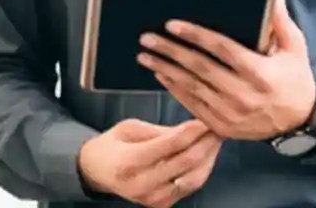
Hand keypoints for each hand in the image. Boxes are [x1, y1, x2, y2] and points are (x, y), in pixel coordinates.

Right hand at [77, 118, 221, 207]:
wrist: (96, 173)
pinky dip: (202, 169)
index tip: (207, 118)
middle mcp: (143, 184)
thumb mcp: (130, 128)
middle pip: (186, 162)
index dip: (194, 130)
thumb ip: (160, 131)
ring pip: (194, 178)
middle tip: (219, 126)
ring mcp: (154, 199)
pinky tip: (207, 154)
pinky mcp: (162, 205)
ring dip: (210, 157)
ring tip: (216, 139)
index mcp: (131, 161)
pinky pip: (190, 186)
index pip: (172, 144)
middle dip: (206, 142)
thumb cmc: (113, 145)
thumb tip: (192, 128)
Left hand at [138, 0, 315, 141]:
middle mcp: (243, 94)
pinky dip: (174, 89)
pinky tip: (161, 74)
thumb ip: (281, 22)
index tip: (172, 24)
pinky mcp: (222, 126)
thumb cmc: (295, 80)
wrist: (300, 123)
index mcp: (260, 72)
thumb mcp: (295, 49)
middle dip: (170, 51)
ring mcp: (230, 113)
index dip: (196, 35)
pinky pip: (192, 105)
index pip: (221, 49)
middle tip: (148, 38)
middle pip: (199, 68)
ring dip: (166, 69)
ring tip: (146, 55)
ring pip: (191, 87)